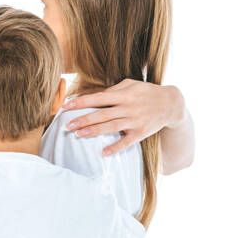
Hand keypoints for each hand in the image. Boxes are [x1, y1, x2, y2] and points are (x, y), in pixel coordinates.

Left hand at [63, 80, 184, 155]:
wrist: (171, 103)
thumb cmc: (146, 92)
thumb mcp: (131, 85)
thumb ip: (113, 90)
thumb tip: (95, 96)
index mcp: (124, 94)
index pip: (99, 98)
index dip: (82, 102)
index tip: (66, 106)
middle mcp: (128, 107)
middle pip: (102, 114)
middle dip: (83, 119)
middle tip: (67, 125)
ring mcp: (135, 121)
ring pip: (111, 127)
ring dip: (94, 131)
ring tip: (78, 134)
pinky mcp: (141, 133)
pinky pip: (126, 142)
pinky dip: (115, 148)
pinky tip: (103, 153)